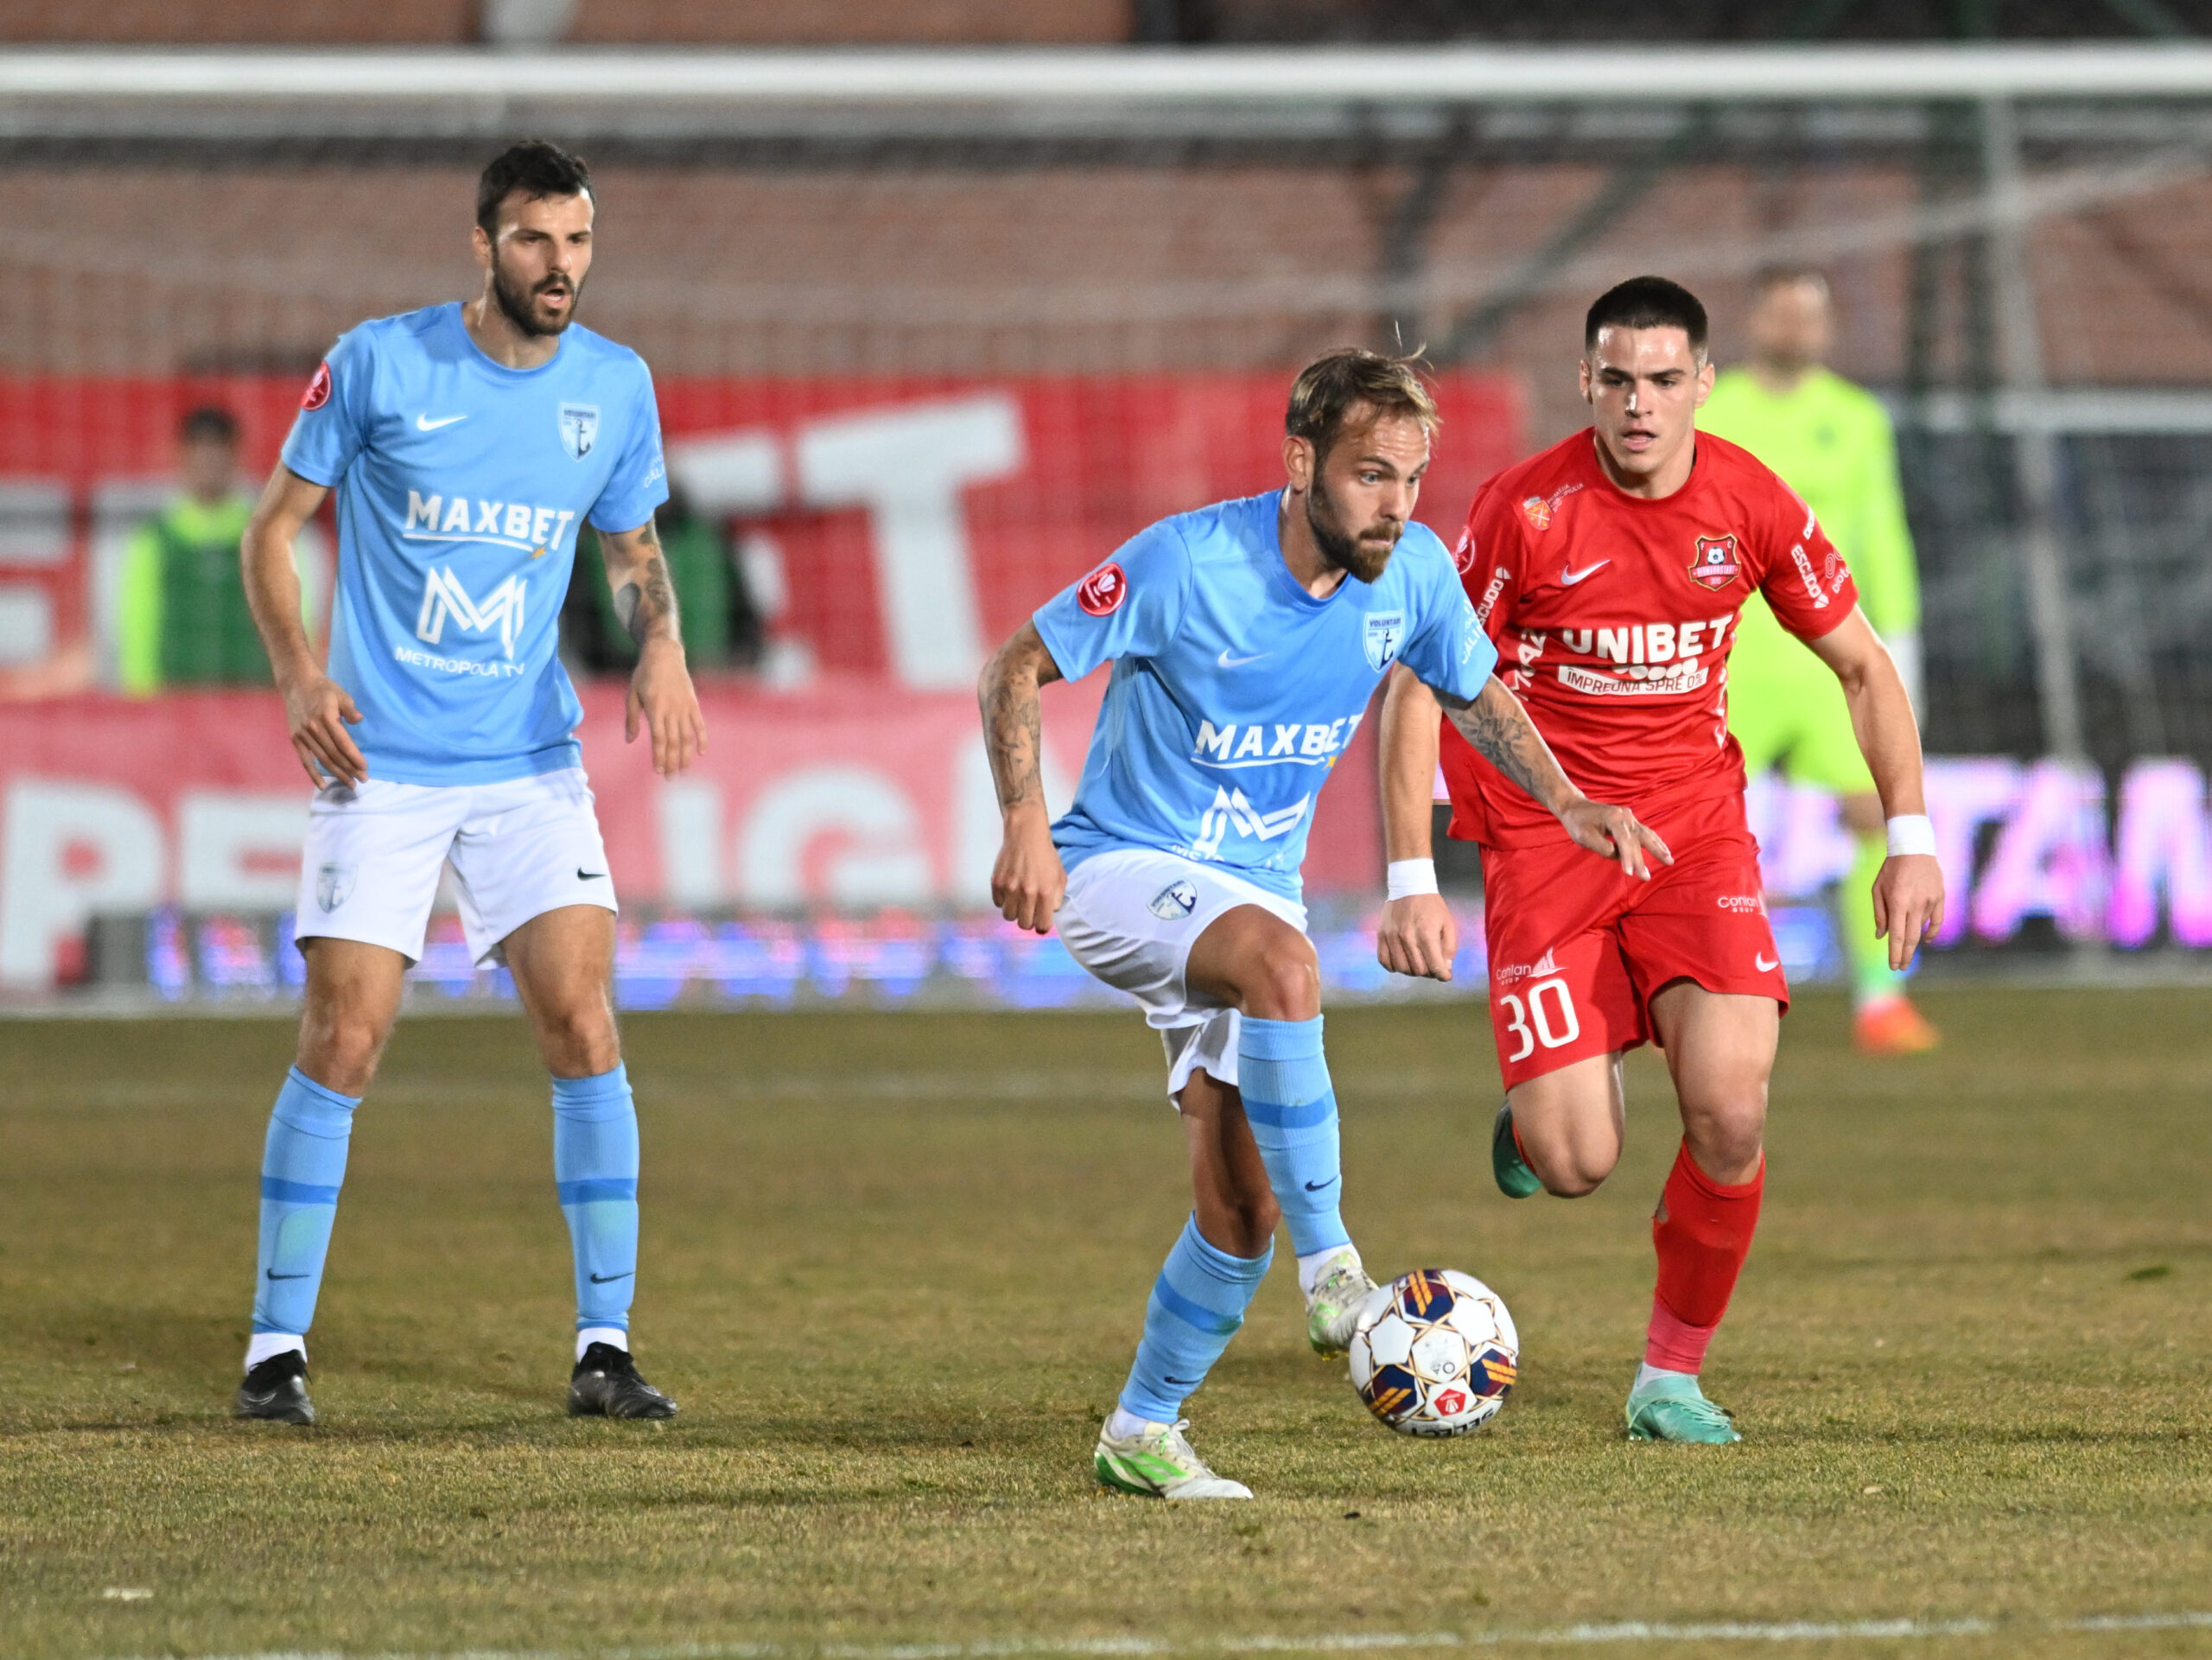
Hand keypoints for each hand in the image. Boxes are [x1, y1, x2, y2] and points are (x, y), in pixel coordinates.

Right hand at [282, 672, 366, 787]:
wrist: (297, 684)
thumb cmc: (323, 689)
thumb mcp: (341, 694)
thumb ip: (350, 708)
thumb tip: (359, 719)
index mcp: (326, 718)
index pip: (343, 743)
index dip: (354, 757)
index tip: (365, 768)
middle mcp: (313, 729)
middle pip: (334, 754)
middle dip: (350, 769)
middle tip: (363, 780)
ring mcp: (303, 735)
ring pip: (322, 759)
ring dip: (337, 773)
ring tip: (351, 784)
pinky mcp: (295, 739)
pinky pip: (305, 760)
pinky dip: (313, 774)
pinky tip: (322, 785)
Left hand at [626, 637, 705, 778]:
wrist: (664, 654)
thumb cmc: (644, 675)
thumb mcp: (632, 694)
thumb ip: (632, 718)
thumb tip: (630, 740)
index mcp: (655, 708)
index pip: (659, 739)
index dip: (659, 756)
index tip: (658, 770)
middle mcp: (672, 710)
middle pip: (674, 742)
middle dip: (672, 762)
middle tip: (671, 777)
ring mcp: (684, 707)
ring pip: (687, 737)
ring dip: (686, 756)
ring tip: (684, 771)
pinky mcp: (693, 703)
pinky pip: (700, 724)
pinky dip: (702, 739)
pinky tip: (700, 752)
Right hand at [991, 805, 1065, 933]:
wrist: (1026, 834)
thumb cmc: (1045, 856)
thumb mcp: (1060, 876)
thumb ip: (1057, 898)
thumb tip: (1049, 914)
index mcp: (1046, 893)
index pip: (1042, 925)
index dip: (1042, 925)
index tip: (1041, 921)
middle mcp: (1027, 893)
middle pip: (1024, 924)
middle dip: (1028, 919)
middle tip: (1029, 909)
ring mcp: (1010, 888)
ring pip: (1009, 916)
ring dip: (1014, 911)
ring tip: (1019, 900)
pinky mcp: (997, 883)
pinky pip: (998, 903)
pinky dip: (1004, 900)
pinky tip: (1010, 889)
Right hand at [1377, 892, 1456, 979]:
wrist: (1409, 886)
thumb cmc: (1432, 906)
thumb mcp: (1448, 923)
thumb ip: (1449, 947)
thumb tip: (1445, 968)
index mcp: (1427, 934)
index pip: (1435, 966)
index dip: (1443, 975)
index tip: (1445, 976)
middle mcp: (1408, 937)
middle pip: (1419, 970)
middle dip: (1429, 972)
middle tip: (1432, 965)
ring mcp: (1392, 937)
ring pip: (1402, 969)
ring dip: (1412, 970)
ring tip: (1418, 962)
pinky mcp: (1382, 936)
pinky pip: (1384, 961)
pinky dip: (1394, 966)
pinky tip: (1402, 961)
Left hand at [1559, 798, 1672, 880]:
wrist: (1575, 806)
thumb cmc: (1577, 822)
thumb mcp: (1584, 837)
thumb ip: (1602, 847)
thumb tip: (1619, 855)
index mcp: (1613, 818)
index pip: (1624, 840)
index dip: (1628, 857)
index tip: (1630, 873)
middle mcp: (1625, 816)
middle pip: (1639, 838)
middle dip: (1646, 858)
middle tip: (1649, 876)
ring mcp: (1629, 817)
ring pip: (1646, 834)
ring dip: (1658, 848)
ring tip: (1669, 860)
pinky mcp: (1629, 821)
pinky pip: (1645, 832)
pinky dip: (1655, 842)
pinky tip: (1663, 849)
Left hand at [1872, 852, 1944, 970]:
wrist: (1913, 848)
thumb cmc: (1890, 869)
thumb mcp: (1877, 890)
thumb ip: (1880, 914)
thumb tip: (1881, 936)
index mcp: (1898, 902)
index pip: (1897, 936)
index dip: (1895, 953)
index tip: (1894, 966)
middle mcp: (1915, 904)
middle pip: (1911, 938)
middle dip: (1905, 955)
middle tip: (1900, 967)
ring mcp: (1930, 900)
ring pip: (1921, 927)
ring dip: (1912, 935)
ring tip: (1903, 936)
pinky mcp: (1940, 896)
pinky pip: (1937, 920)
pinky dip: (1930, 932)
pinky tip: (1925, 939)